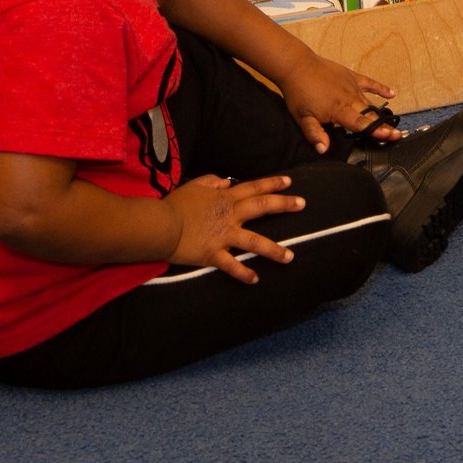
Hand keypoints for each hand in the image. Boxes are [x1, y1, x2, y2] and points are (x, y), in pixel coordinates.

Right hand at [166, 174, 302, 284]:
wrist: (160, 224)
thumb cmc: (175, 204)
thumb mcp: (194, 185)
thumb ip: (212, 181)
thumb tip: (227, 182)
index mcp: (225, 198)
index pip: (254, 187)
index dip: (272, 183)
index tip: (289, 182)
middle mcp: (230, 215)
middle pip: (262, 206)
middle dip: (284, 205)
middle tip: (302, 204)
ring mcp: (224, 236)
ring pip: (254, 242)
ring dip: (273, 250)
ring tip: (290, 257)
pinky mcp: (213, 254)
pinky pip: (232, 266)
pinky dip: (243, 274)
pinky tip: (255, 280)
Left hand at [279, 51, 396, 153]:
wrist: (297, 66)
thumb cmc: (298, 92)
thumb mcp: (302, 117)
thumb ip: (314, 133)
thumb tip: (323, 149)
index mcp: (338, 110)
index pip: (361, 124)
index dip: (376, 131)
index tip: (390, 136)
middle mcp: (349, 98)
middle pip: (370, 115)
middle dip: (384, 126)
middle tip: (398, 135)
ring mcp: (352, 86)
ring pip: (370, 103)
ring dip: (381, 114)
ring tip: (393, 124)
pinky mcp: (351, 76)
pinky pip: (370, 83)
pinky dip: (381, 88)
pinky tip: (392, 94)